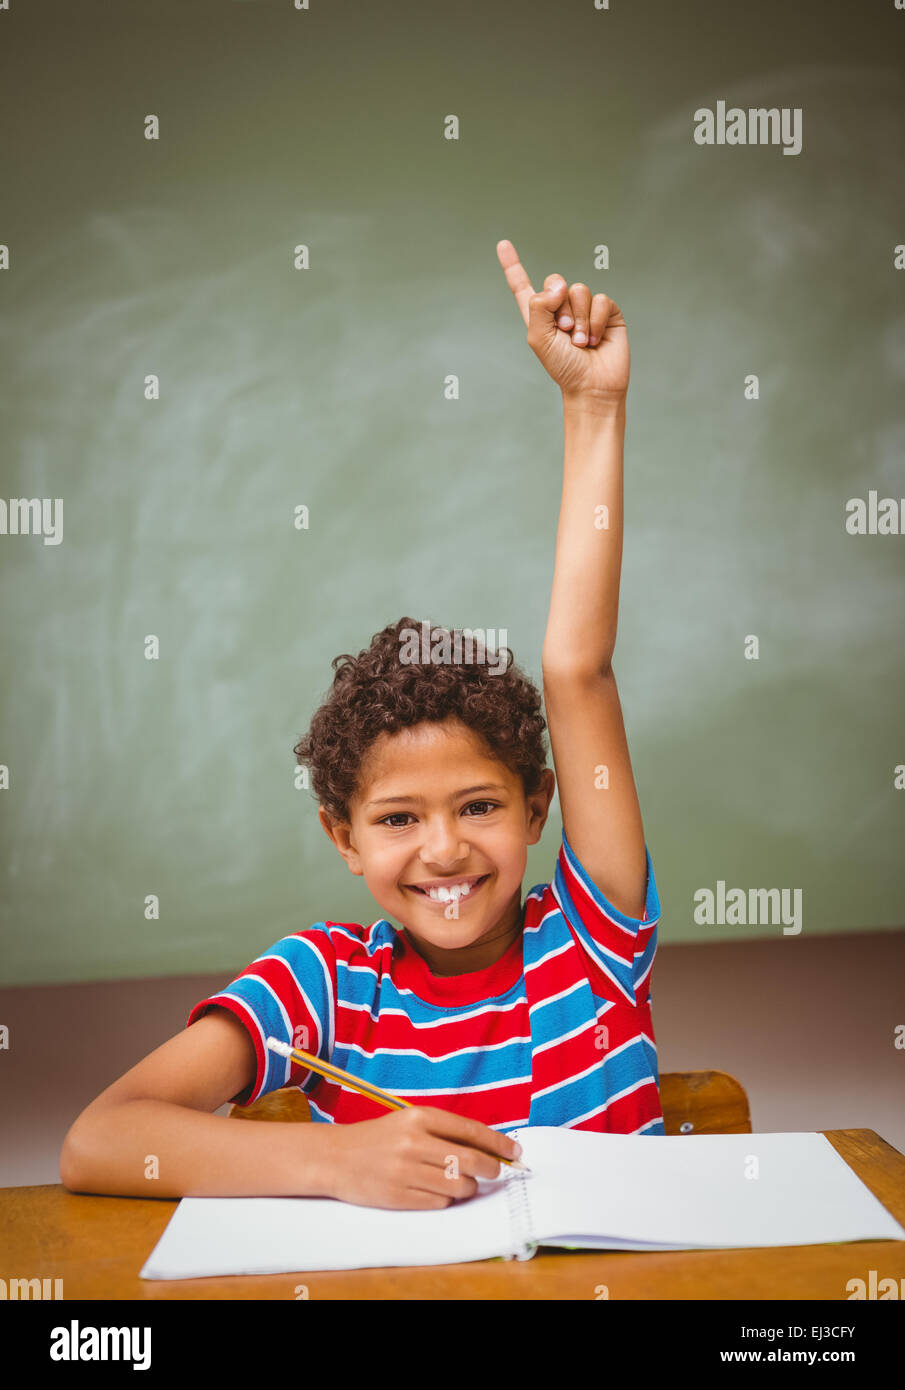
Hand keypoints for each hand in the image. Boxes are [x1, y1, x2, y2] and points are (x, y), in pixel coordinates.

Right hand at [319, 1104, 520, 1209]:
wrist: (336, 1157)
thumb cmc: (379, 1138)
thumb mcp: (410, 1122)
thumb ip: (444, 1132)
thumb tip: (488, 1148)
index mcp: (419, 1117)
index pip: (471, 1131)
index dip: (498, 1143)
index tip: (515, 1151)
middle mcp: (414, 1142)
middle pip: (470, 1160)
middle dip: (491, 1168)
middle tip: (495, 1172)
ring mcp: (405, 1171)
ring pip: (458, 1185)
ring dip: (468, 1188)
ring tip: (461, 1183)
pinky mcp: (398, 1196)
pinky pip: (439, 1203)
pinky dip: (446, 1200)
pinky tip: (438, 1192)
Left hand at [496, 239, 628, 404]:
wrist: (592, 385)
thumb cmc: (563, 367)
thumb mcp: (539, 338)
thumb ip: (540, 306)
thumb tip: (560, 284)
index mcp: (539, 315)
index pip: (523, 285)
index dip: (513, 265)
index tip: (503, 244)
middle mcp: (561, 307)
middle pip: (555, 281)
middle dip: (559, 307)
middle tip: (565, 332)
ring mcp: (585, 308)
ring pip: (579, 290)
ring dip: (579, 319)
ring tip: (581, 342)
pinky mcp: (607, 312)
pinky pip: (601, 299)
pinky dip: (596, 320)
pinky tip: (596, 339)